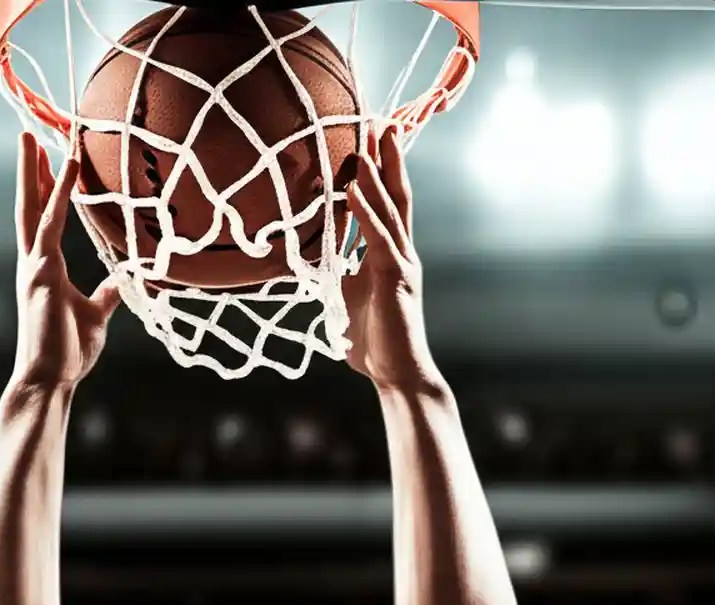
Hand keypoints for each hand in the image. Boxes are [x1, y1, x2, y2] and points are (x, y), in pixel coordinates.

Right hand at [12, 132, 120, 390]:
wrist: (50, 378)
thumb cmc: (68, 351)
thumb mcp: (96, 314)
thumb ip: (107, 292)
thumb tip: (124, 277)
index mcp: (44, 269)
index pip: (43, 220)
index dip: (45, 190)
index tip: (46, 161)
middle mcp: (33, 262)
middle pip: (28, 206)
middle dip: (27, 171)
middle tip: (26, 136)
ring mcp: (33, 266)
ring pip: (32, 208)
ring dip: (32, 172)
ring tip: (30, 139)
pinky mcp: (41, 273)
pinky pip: (51, 225)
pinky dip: (59, 195)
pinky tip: (66, 170)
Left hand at [342, 126, 443, 392]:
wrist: (396, 374)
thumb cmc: (372, 340)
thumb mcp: (346, 297)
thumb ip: (337, 272)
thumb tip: (313, 261)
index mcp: (388, 254)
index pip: (385, 204)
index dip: (379, 170)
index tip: (370, 136)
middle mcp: (400, 252)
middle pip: (396, 194)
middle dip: (388, 157)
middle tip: (380, 119)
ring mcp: (401, 263)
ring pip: (390, 210)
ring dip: (378, 174)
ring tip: (369, 140)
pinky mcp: (395, 279)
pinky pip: (379, 239)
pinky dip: (367, 212)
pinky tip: (355, 188)